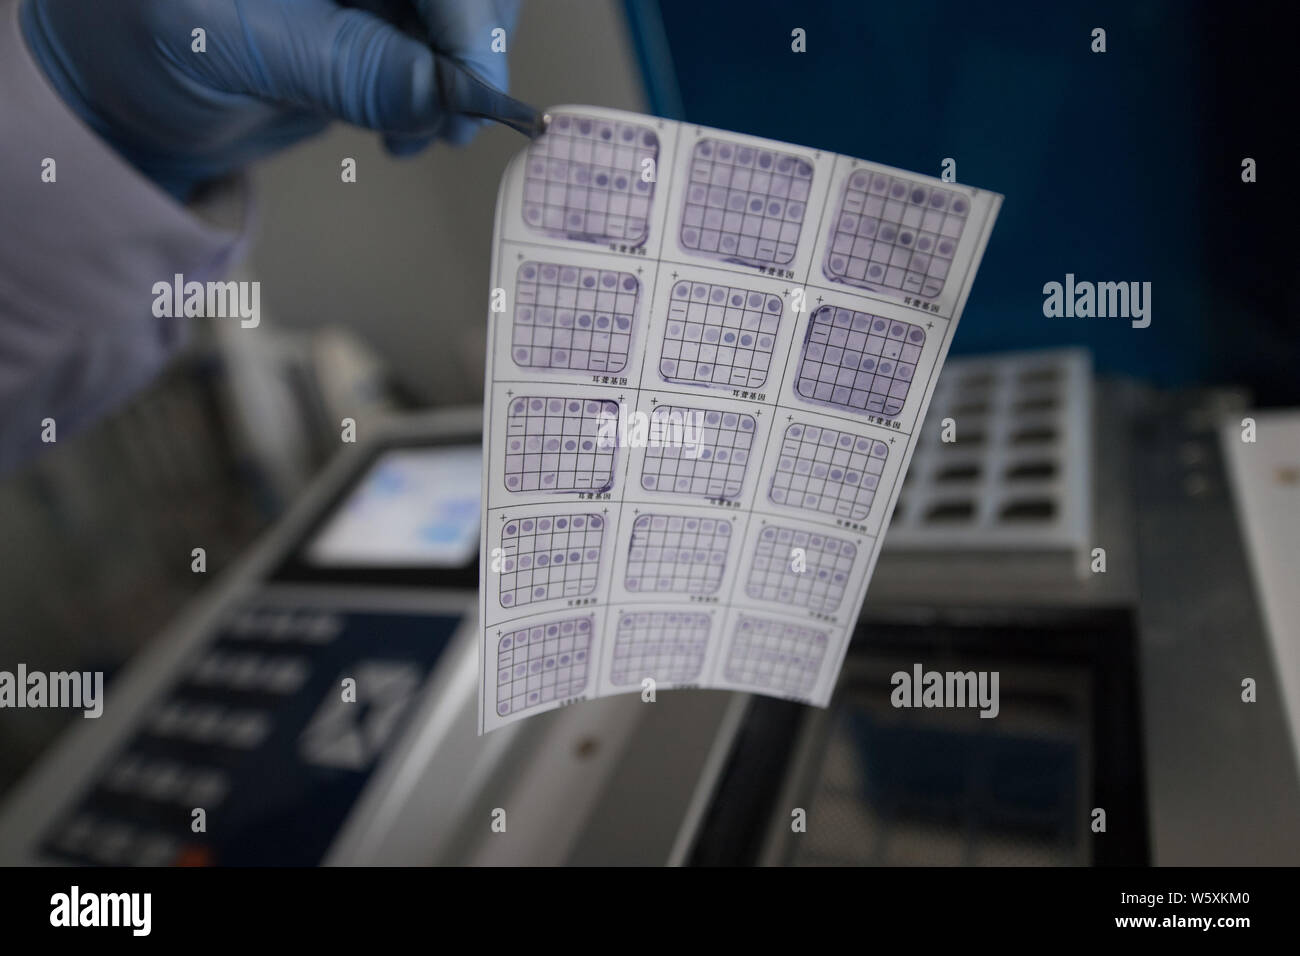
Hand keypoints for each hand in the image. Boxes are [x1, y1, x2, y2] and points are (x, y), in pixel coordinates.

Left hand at [20, 0, 519, 199]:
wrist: (122, 89)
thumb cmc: (132, 39)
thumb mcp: (227, 47)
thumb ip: (339, 66)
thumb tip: (440, 90)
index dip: (463, 11)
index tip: (472, 82)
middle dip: (471, 41)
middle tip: (455, 115)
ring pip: (460, 9)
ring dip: (462, 73)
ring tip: (426, 128)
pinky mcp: (376, 13)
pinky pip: (442, 42)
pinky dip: (444, 89)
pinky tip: (411, 124)